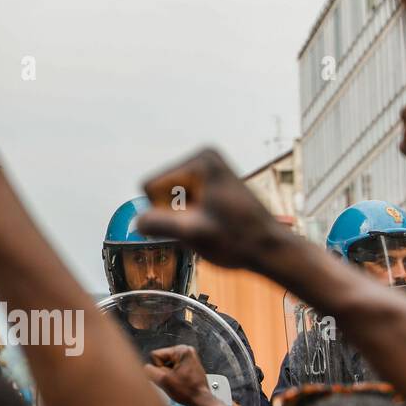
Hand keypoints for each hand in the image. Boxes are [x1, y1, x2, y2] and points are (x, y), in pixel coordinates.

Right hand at [137, 149, 293, 271]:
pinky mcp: (212, 182)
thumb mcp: (194, 234)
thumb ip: (160, 224)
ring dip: (183, 218)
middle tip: (205, 225)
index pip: (150, 187)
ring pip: (170, 199)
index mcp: (199, 160)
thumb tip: (136, 222)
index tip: (195, 220)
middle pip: (161, 191)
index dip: (167, 212)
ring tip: (211, 225)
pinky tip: (213, 224)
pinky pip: (183, 201)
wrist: (269, 248)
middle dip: (175, 214)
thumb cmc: (238, 240)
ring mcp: (208, 169)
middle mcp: (204, 157)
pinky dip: (192, 216)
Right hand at [144, 345, 214, 405]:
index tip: (169, 376)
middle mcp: (186, 350)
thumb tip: (145, 367)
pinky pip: (173, 368)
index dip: (159, 368)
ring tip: (178, 382)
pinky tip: (180, 382)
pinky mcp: (189, 364)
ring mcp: (189, 357)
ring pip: (166, 364)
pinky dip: (174, 375)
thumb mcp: (162, 380)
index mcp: (181, 350)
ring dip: (169, 374)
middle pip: (161, 359)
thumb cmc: (187, 391)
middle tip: (174, 380)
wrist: (200, 400)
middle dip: (164, 371)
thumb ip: (149, 370)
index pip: (156, 355)